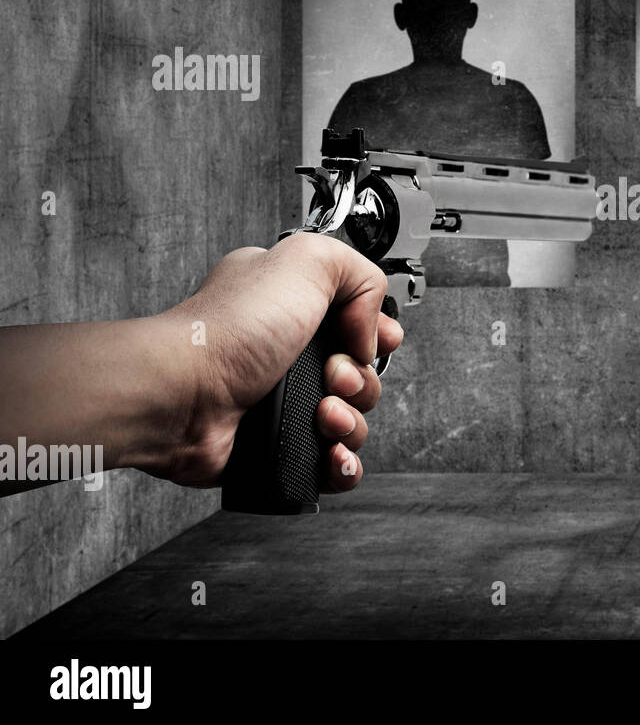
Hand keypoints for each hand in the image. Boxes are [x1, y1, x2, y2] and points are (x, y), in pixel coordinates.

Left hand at [148, 232, 402, 490]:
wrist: (179, 397)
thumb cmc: (226, 332)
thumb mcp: (306, 260)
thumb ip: (361, 273)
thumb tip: (374, 327)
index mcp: (294, 306)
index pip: (359, 322)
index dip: (374, 336)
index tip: (365, 341)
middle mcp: (288, 353)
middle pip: (362, 375)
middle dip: (360, 381)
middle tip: (330, 377)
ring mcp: (282, 402)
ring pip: (353, 421)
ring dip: (350, 422)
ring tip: (322, 416)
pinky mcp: (278, 447)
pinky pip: (332, 464)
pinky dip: (341, 464)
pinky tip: (330, 453)